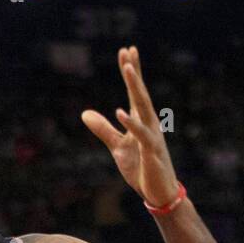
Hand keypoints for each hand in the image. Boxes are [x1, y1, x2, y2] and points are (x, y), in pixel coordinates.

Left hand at [81, 46, 179, 208]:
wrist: (158, 192)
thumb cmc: (141, 168)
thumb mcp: (117, 147)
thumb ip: (103, 129)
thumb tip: (85, 113)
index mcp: (141, 121)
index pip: (135, 92)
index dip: (131, 72)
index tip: (126, 51)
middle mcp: (149, 123)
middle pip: (140, 93)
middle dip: (134, 72)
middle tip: (128, 50)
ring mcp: (152, 136)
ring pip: (143, 107)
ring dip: (136, 87)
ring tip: (128, 69)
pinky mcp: (151, 151)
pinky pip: (141, 134)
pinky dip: (131, 122)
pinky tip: (120, 111)